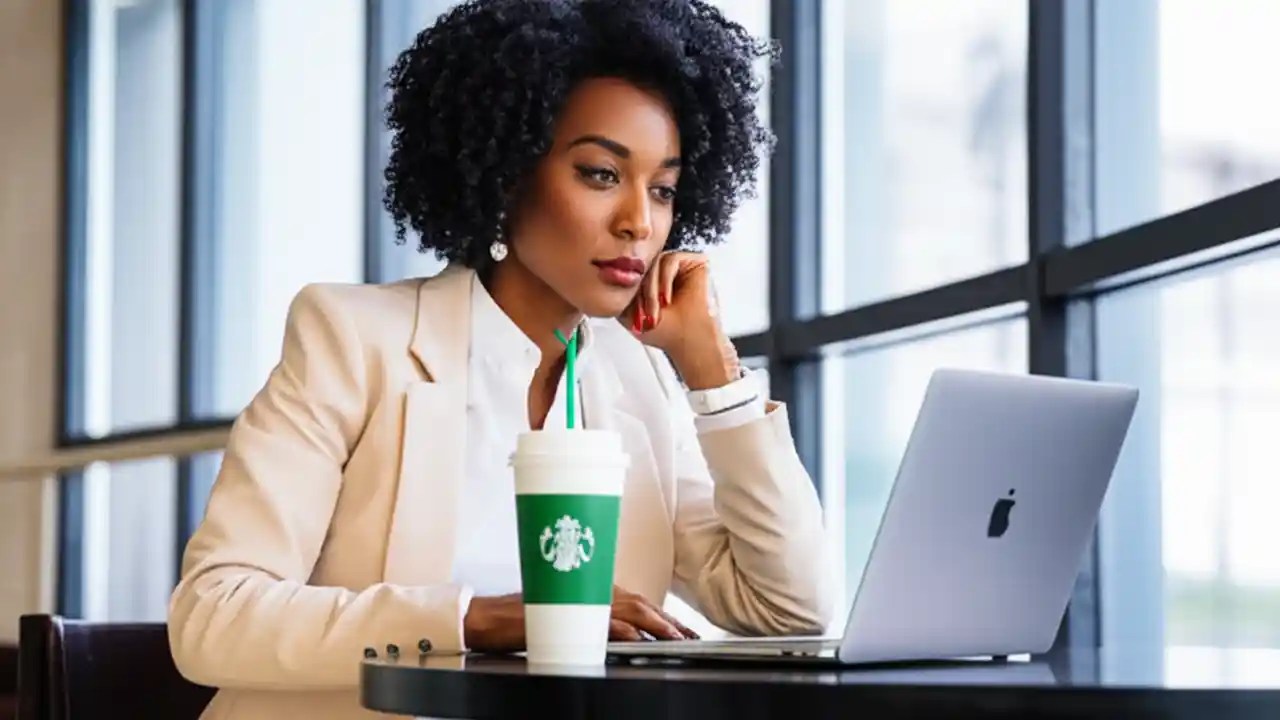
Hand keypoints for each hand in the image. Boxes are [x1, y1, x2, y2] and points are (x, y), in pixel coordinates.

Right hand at [462, 587, 699, 650]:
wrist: (491, 617)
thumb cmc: (523, 616)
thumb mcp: (566, 611)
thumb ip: (593, 616)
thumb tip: (619, 633)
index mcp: (594, 588)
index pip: (638, 601)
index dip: (663, 615)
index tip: (683, 630)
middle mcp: (592, 589)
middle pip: (642, 603)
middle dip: (670, 621)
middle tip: (691, 636)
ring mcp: (583, 600)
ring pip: (631, 609)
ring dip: (657, 624)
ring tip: (678, 638)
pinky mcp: (571, 613)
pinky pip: (605, 621)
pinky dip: (626, 629)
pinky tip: (641, 638)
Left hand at [620, 251, 740, 389]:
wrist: (690, 343)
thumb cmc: (667, 332)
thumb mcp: (630, 313)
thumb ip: (618, 295)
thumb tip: (604, 276)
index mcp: (652, 280)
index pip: (632, 271)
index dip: (629, 290)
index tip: (632, 312)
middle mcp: (666, 271)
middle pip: (642, 266)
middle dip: (639, 291)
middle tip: (644, 313)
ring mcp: (681, 265)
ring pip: (654, 263)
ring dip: (651, 288)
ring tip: (656, 309)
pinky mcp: (696, 262)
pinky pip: (670, 260)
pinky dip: (664, 280)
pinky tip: (667, 298)